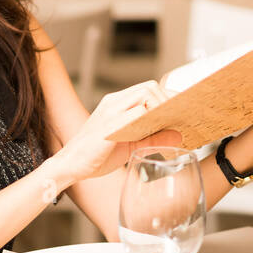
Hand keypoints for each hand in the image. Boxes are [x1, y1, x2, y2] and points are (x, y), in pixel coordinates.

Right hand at [56, 81, 180, 182]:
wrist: (69, 166)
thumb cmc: (97, 155)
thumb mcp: (131, 146)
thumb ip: (153, 139)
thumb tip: (178, 136)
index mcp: (118, 103)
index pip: (149, 88)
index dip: (168, 97)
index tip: (182, 110)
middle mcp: (114, 102)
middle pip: (150, 86)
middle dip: (169, 101)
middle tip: (179, 118)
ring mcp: (110, 111)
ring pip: (145, 94)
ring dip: (162, 107)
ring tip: (169, 124)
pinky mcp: (109, 126)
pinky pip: (136, 113)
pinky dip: (152, 119)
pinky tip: (158, 132)